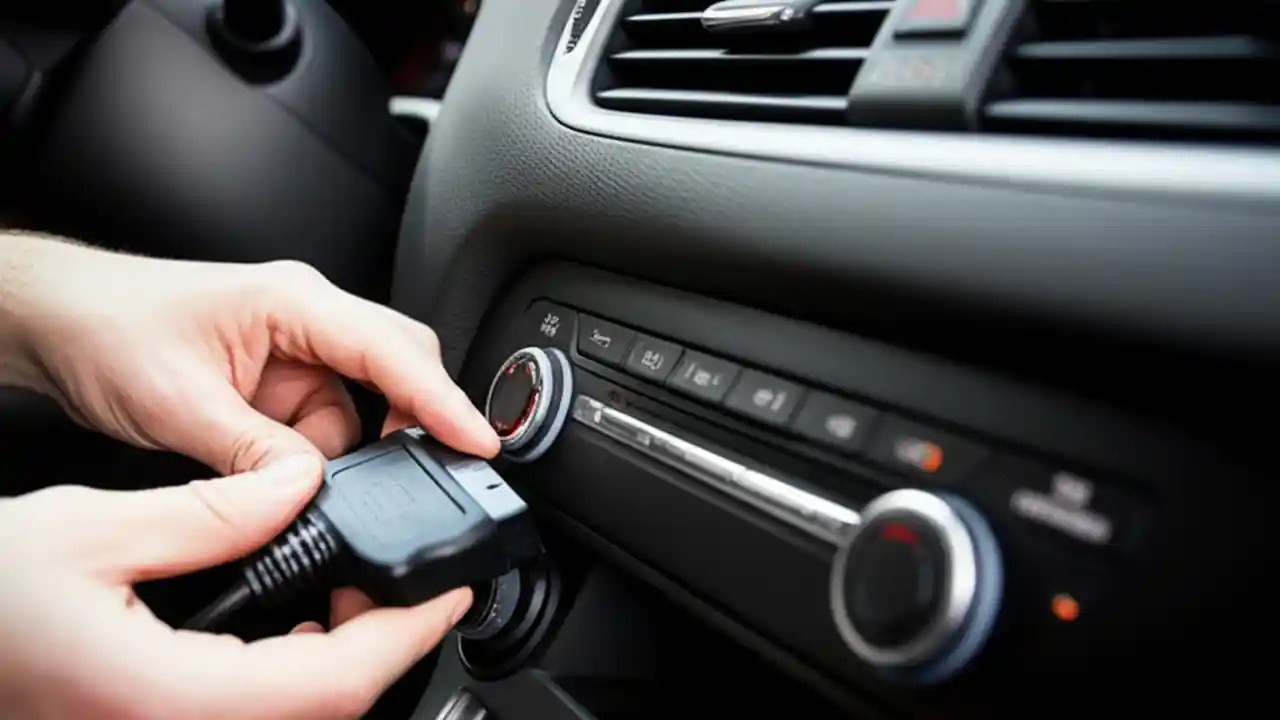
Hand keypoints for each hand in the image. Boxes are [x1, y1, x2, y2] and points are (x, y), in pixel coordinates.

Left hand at [0, 235, 498, 473]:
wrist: (56, 321)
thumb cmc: (107, 328)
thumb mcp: (177, 400)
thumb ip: (251, 451)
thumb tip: (311, 488)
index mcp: (294, 301)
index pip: (393, 351)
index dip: (443, 399)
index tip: (478, 441)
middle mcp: (307, 320)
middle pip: (399, 371)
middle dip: (411, 426)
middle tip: (419, 479)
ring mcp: (296, 353)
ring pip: (362, 410)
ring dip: (346, 454)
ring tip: (296, 479)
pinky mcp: (280, 384)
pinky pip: (327, 426)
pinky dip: (319, 459)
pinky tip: (287, 474)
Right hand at [0, 455, 472, 718]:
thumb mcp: (87, 530)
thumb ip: (211, 511)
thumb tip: (296, 484)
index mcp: (170, 697)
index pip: (335, 679)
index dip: (408, 634)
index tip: (449, 593)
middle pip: (327, 703)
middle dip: (384, 643)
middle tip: (411, 583)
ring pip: (296, 711)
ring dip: (343, 657)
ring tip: (360, 591)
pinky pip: (257, 711)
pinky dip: (298, 671)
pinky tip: (297, 624)